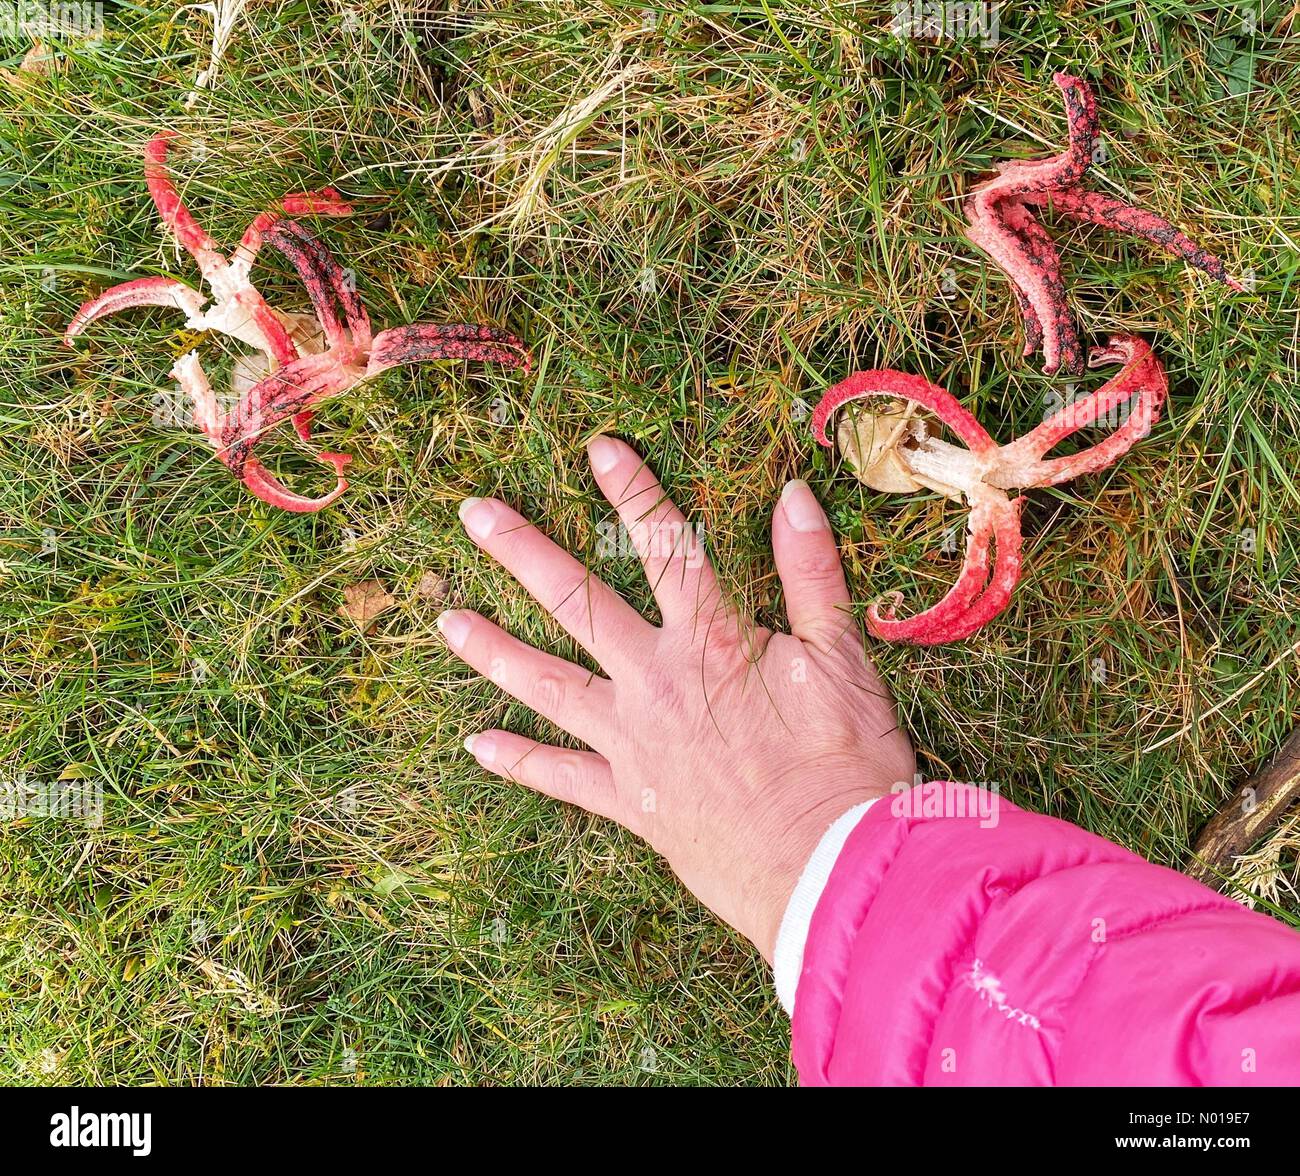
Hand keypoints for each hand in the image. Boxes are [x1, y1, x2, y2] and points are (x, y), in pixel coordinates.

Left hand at [438, 436, 915, 961]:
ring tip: (445, 620)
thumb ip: (811, 574)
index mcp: (709, 641)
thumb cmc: (846, 766)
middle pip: (578, 604)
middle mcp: (654, 682)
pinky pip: (559, 777)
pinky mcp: (629, 801)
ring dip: (494, 650)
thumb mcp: (844, 659)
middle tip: (472, 515)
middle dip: (523, 552)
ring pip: (547, 685)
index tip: (597, 448)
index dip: (632, 492)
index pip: (666, 547)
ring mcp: (632, 743)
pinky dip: (517, 761)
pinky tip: (475, 744)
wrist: (829, 869)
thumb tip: (792, 495)